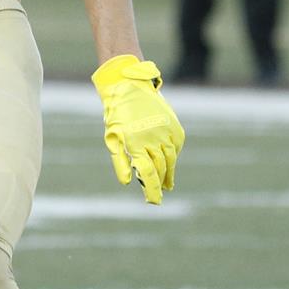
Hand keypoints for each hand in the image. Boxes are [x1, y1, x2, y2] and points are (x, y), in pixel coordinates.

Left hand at [90, 55, 184, 203]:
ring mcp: (166, 132)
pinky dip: (173, 156)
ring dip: (169, 173)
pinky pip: (176, 147)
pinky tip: (168, 162)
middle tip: (158, 194)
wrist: (130, 87)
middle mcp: (154, 139)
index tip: (153, 201)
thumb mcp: (112, 138)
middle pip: (161, 168)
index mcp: (136, 144)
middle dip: (159, 183)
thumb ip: (120, 161)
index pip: (148, 174)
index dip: (151, 190)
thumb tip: (127, 182)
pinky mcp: (175, 127)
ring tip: (166, 183)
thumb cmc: (117, 115)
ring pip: (171, 159)